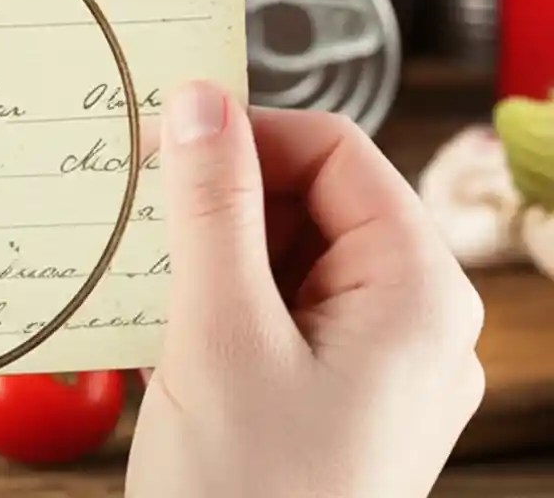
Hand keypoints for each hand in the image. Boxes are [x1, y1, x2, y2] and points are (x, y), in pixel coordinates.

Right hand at [125, 82, 484, 497]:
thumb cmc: (250, 496)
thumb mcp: (218, 336)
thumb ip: (212, 209)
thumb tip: (199, 101)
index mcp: (416, 293)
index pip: (337, 154)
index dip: (248, 134)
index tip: (165, 140)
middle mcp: (413, 323)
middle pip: (316, 207)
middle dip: (225, 202)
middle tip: (143, 217)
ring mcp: (378, 366)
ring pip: (291, 261)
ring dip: (214, 256)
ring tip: (151, 287)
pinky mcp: (336, 399)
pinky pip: (282, 316)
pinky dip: (221, 306)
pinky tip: (168, 329)